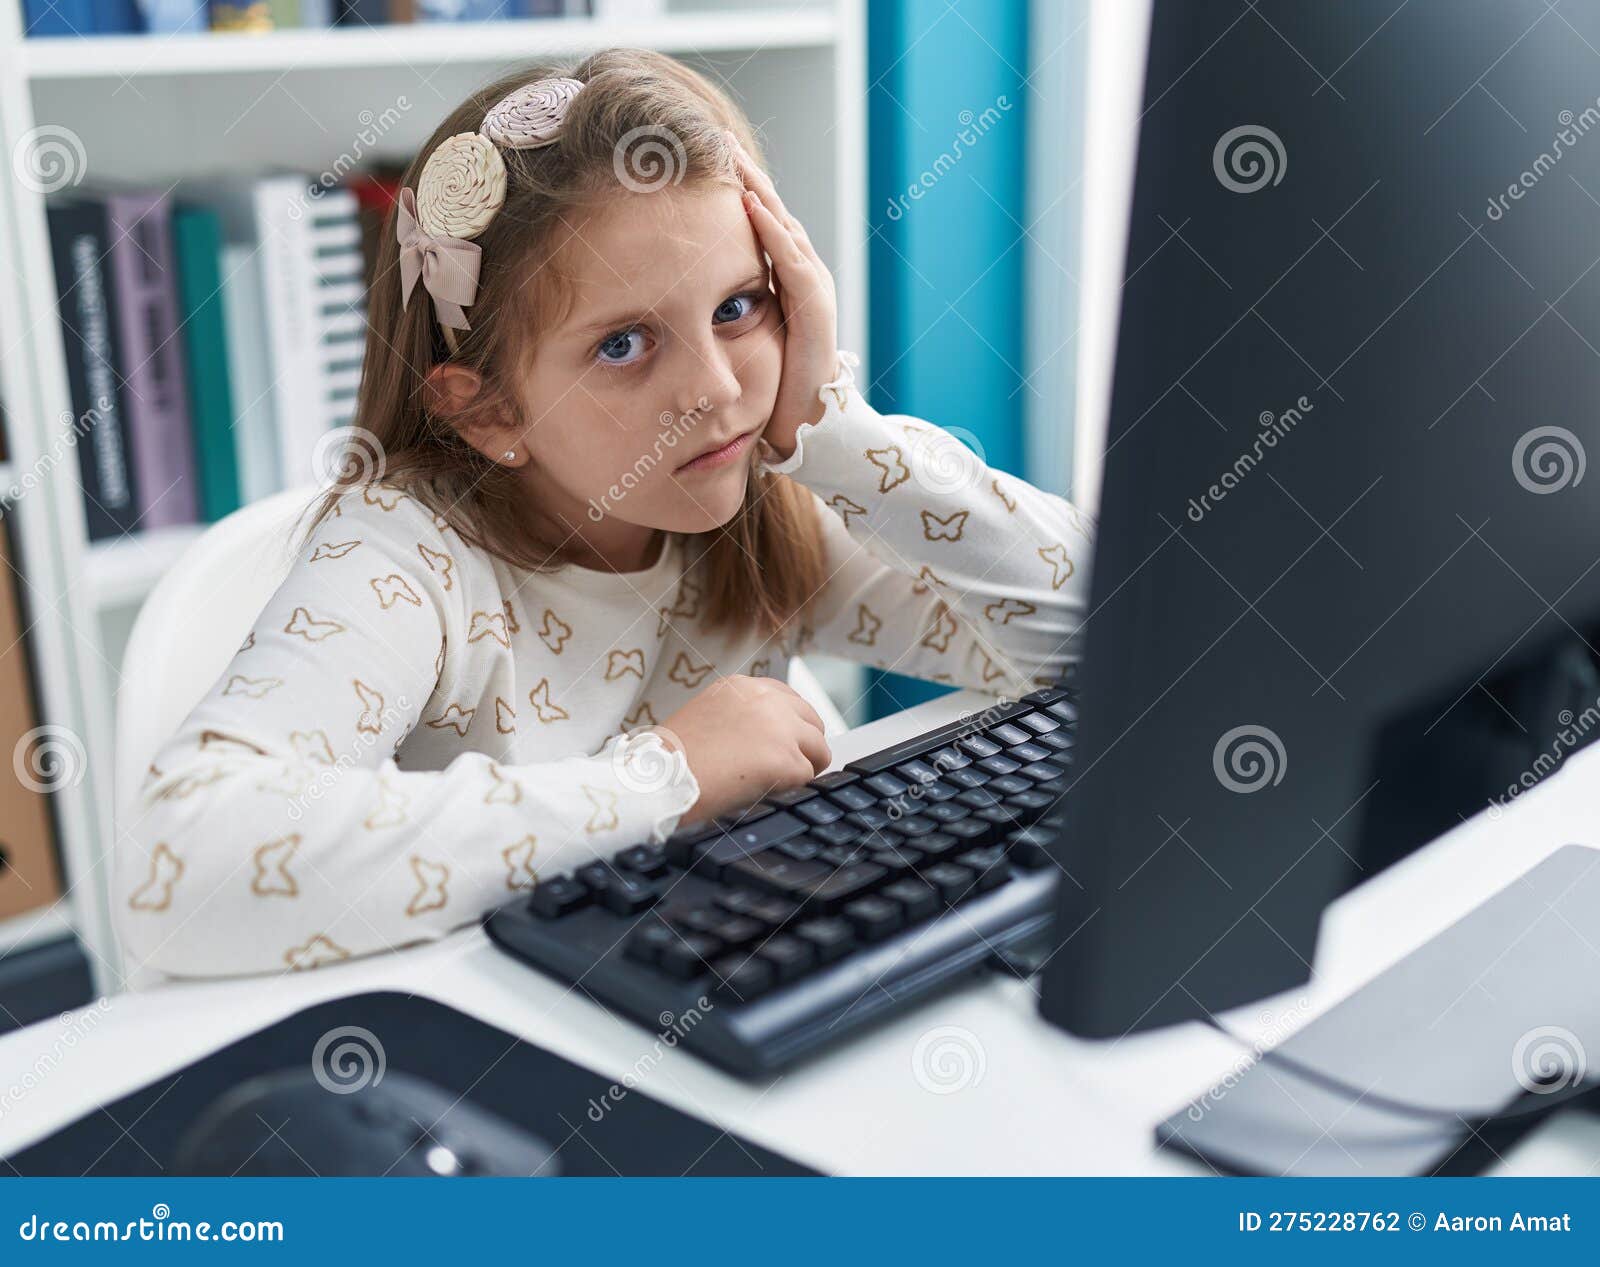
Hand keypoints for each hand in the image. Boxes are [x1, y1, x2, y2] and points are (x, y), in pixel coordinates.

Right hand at [661, 674, 830, 822]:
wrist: (658, 782)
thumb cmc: (670, 760)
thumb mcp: (705, 717)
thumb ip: (740, 717)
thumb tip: (771, 738)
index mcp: (741, 686)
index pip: (789, 698)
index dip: (792, 725)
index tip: (786, 743)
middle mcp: (764, 699)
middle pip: (812, 721)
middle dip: (805, 746)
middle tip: (789, 769)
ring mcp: (778, 727)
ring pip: (818, 749)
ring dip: (803, 768)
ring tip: (775, 785)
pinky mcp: (785, 759)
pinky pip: (807, 777)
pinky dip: (791, 789)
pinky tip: (763, 794)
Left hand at [729, 133, 838, 460]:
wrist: (804, 433)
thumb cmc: (765, 395)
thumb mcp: (733, 342)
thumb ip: (714, 312)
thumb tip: (662, 297)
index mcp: (781, 283)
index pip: (758, 224)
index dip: (734, 191)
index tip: (703, 158)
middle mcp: (801, 280)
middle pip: (771, 215)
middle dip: (745, 177)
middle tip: (716, 138)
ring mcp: (811, 293)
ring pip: (783, 229)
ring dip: (758, 191)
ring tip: (731, 157)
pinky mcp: (814, 313)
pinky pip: (791, 264)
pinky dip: (771, 233)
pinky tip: (749, 205)